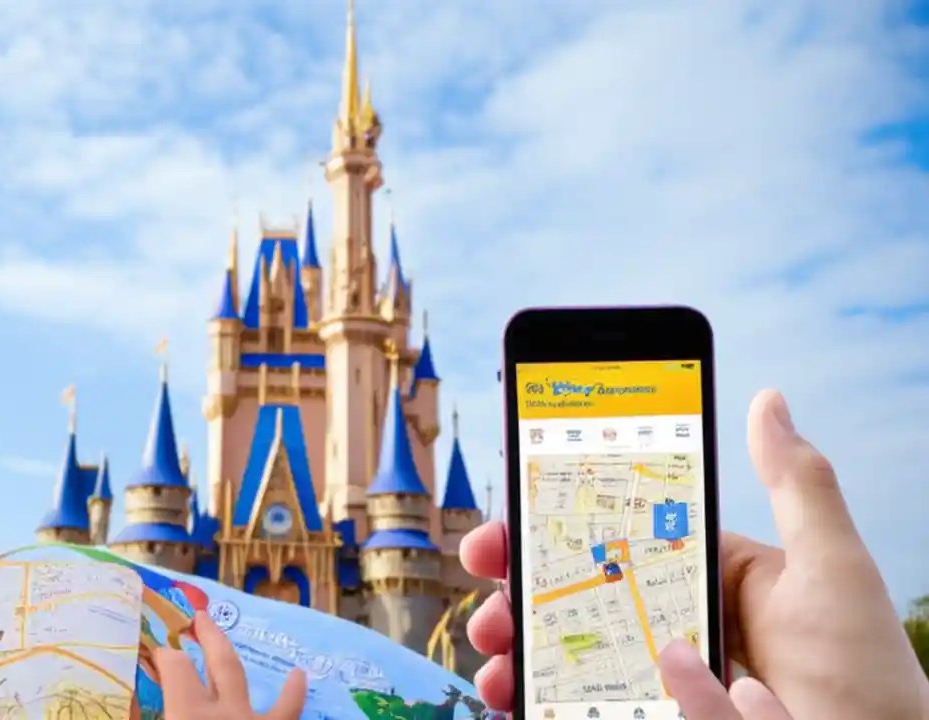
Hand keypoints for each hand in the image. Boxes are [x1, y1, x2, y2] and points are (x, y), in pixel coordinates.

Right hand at [154, 611, 306, 718]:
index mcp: (188, 713)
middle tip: (197, 616)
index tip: (154, 650)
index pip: (175, 668)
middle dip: (207, 635)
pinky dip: (294, 693)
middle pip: (216, 661)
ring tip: (224, 632)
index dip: (163, 654)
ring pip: (243, 678)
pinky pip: (287, 711)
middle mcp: (224, 710)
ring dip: (233, 654)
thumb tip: (128, 704)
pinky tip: (299, 675)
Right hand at [460, 389, 928, 717]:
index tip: (502, 530)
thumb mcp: (832, 571)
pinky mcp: (650, 718)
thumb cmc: (866, 682)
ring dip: (521, 655)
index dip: (550, 533)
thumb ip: (797, 486)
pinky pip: (588, 710)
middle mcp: (676, 628)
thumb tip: (768, 401)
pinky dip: (542, 706)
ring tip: (498, 667)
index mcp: (707, 580)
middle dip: (519, 593)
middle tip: (488, 597)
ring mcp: (660, 683)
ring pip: (570, 660)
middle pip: (576, 600)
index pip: (614, 542)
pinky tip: (519, 703)